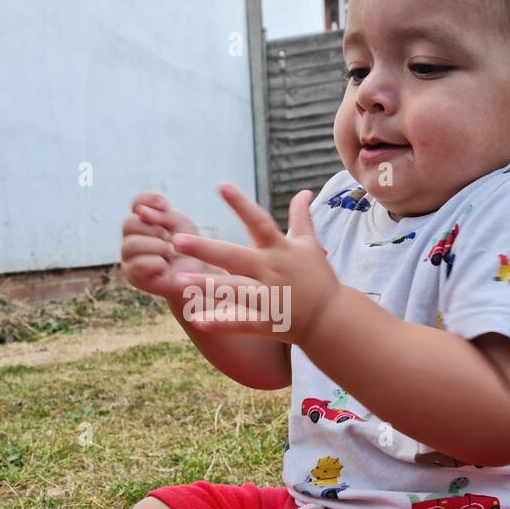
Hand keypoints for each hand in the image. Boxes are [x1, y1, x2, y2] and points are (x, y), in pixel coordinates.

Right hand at [120, 192, 224, 299]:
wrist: (200, 277)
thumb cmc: (190, 249)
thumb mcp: (181, 225)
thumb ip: (163, 214)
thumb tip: (141, 212)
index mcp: (143, 222)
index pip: (137, 203)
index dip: (148, 200)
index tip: (165, 204)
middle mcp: (131, 237)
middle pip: (129, 223)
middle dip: (154, 230)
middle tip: (170, 239)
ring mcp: (129, 257)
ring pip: (130, 244)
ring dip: (156, 247)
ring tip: (170, 253)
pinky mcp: (133, 276)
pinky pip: (137, 264)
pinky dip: (156, 262)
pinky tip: (165, 265)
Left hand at [170, 183, 341, 345]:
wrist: (332, 318)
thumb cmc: (318, 278)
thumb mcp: (310, 244)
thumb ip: (302, 217)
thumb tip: (304, 191)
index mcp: (280, 249)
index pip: (258, 221)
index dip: (241, 204)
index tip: (221, 186)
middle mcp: (272, 270)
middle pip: (235, 257)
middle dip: (207, 248)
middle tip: (177, 240)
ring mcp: (269, 297)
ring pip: (234, 290)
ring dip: (206, 285)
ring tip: (178, 279)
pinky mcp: (267, 322)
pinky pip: (241, 323)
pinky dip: (220, 322)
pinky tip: (197, 320)